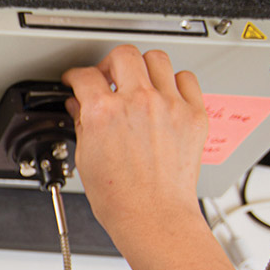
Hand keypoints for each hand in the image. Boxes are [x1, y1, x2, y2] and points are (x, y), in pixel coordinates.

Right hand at [62, 45, 209, 252]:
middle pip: (123, 55)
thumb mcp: (86, 157)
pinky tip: (165, 93)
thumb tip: (81, 107)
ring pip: (156, 59)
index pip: (85, 76)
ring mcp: (168, 105)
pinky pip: (186, 79)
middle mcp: (137, 102)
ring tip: (138, 81)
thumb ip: (83, 123)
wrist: (152, 214)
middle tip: (108, 76)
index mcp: (103, 112)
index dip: (76, 76)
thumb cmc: (119, 197)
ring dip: (143, 67)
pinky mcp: (193, 114)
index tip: (78, 80)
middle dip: (110, 63)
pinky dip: (174, 82)